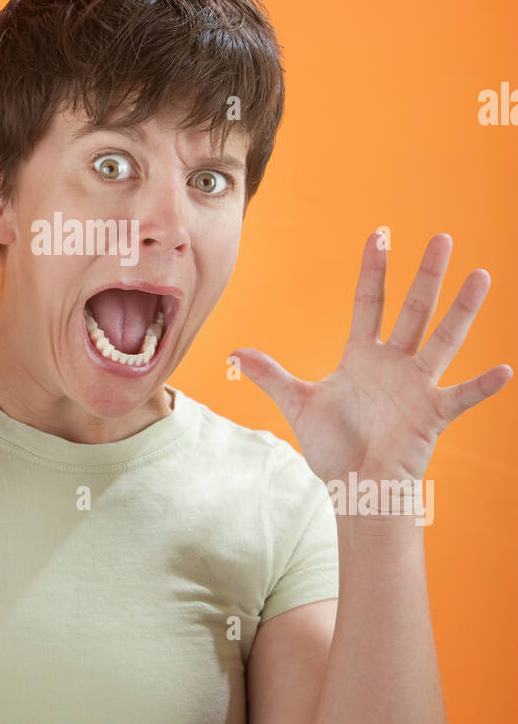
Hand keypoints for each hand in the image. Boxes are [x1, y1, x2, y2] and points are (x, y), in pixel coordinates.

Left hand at [231, 232, 511, 490]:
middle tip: (442, 237)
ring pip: (443, 339)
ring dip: (462, 311)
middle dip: (426, 274)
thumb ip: (271, 376)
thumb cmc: (332, 448)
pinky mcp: (432, 415)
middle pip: (413, 309)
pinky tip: (505, 370)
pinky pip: (461, 396)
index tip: (379, 235)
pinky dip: (482, 385)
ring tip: (480, 276)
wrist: (356, 488)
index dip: (373, 270)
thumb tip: (233, 353)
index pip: (369, 302)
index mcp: (363, 356)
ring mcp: (417, 387)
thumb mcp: (298, 404)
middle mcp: (394, 364)